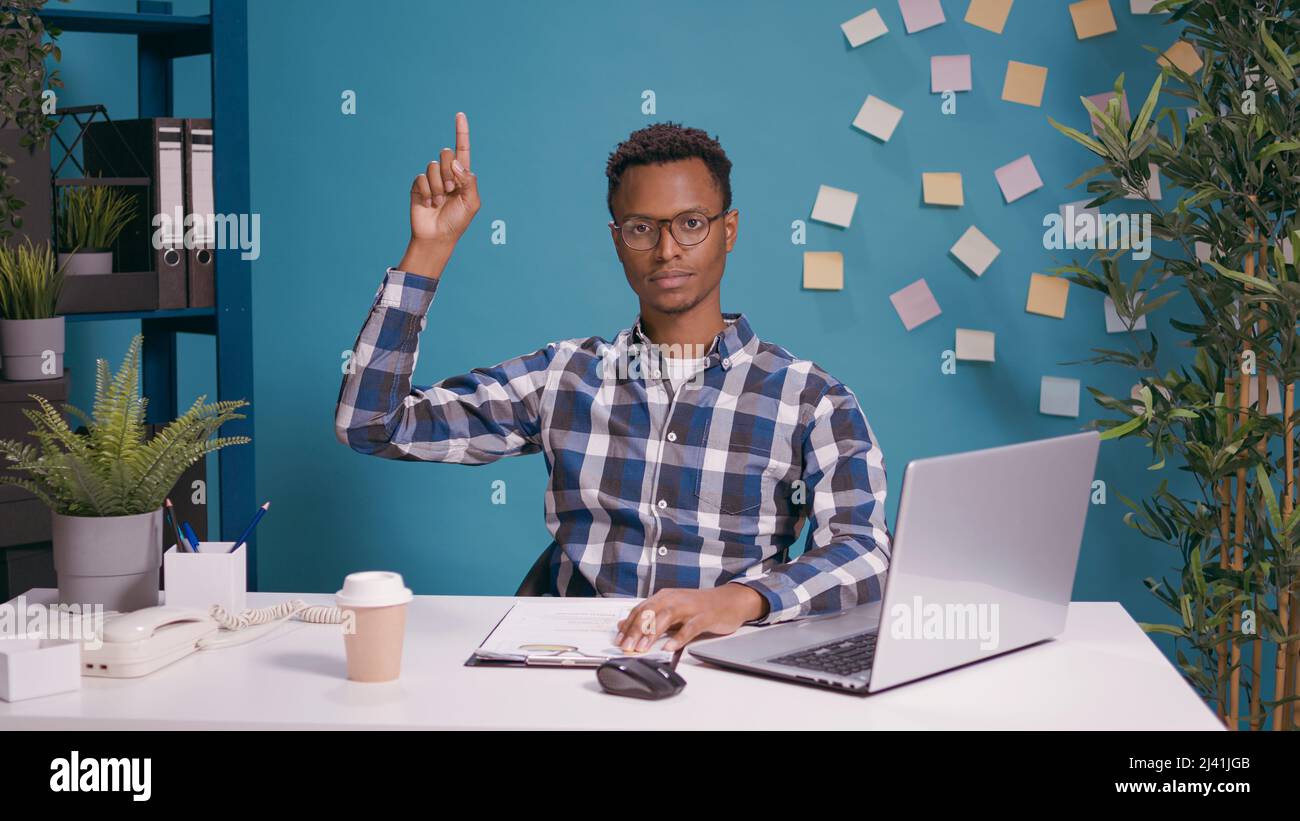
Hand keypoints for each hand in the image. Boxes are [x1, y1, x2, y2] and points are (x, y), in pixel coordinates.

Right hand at [409, 111, 479, 244]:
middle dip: (449, 171)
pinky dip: (428, 192)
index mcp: (463, 176)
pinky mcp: (419, 185)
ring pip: (433, 166)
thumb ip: (469, 180)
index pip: (463, 150)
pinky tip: (429, 204)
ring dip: (438, 186)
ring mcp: (432, 179)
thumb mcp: (472, 202)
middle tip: (450, 190)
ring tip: (440, 202)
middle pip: (447, 153)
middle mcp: (447, 173)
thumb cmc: (457, 222)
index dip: (461, 132)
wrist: (437, 236)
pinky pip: (421, 178)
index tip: (460, 114)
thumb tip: (455, 163)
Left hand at [614, 584, 768, 653]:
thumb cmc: (699, 607)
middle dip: (636, 630)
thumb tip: (624, 625)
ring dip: (652, 633)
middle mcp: (675, 599)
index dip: (628, 624)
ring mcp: (690, 607)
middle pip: (651, 612)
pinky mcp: (705, 616)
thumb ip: (650, 618)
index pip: (641, 609)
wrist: (729, 600)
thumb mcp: (671, 610)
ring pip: (667, 617)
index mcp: (665, 596)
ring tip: (642, 647)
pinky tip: (670, 647)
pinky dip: (679, 638)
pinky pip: (690, 627)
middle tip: (626, 646)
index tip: (618, 639)